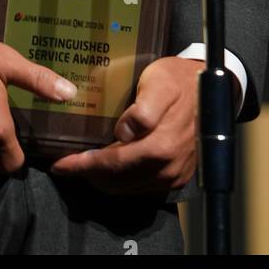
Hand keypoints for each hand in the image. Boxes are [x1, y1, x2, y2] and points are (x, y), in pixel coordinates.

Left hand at [48, 56, 212, 195]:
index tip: (59, 164)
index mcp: (160, 146)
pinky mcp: (177, 175)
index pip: (112, 164)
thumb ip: (144, 110)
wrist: (209, 88)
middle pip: (117, 181)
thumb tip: (124, 132)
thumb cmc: (179, 80)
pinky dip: (122, 179)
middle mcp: (167, 166)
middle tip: (65, 164)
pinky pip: (143, 185)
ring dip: (103, 179)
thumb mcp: (159, 82)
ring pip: (128, 187)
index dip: (83, 166)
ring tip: (83, 164)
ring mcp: (173, 174)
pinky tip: (110, 165)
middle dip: (88, 175)